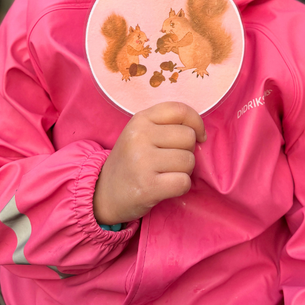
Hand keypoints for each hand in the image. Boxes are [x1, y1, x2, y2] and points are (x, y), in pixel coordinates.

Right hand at [93, 102, 205, 224]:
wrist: (104, 194)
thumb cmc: (130, 161)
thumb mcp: (140, 133)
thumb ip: (166, 125)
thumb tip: (201, 133)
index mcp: (140, 119)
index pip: (180, 110)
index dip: (196, 122)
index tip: (198, 136)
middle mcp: (140, 137)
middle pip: (188, 137)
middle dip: (187, 150)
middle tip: (171, 160)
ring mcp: (142, 162)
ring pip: (189, 161)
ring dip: (184, 171)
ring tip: (166, 174)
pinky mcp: (147, 187)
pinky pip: (183, 182)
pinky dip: (180, 187)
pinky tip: (166, 187)